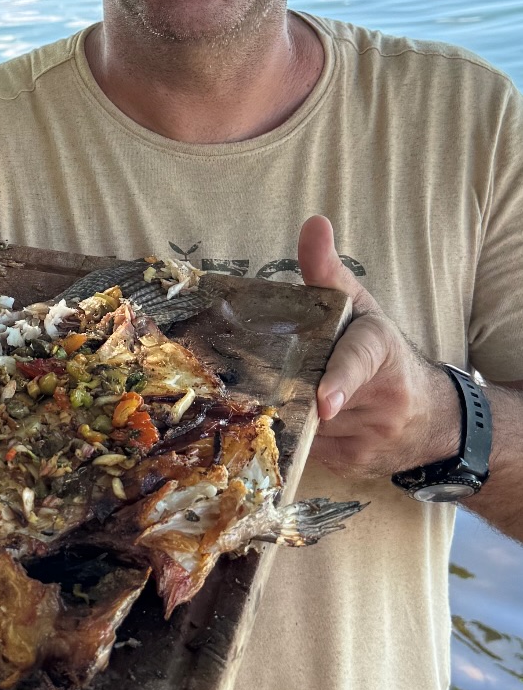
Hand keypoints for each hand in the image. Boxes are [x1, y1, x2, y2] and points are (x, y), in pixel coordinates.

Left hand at [297, 215, 460, 479]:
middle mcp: (382, 397)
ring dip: (288, 412)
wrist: (431, 416)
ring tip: (285, 394)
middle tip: (257, 379)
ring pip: (306, 426)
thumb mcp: (360, 308)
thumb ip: (329, 271)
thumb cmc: (380, 352)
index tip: (325, 402)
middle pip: (314, 395)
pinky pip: (307, 451)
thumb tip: (313, 224)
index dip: (340, 380)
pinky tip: (299, 421)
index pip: (360, 361)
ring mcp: (371, 436)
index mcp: (381, 348)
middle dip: (287, 388)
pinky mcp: (353, 465)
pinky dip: (296, 436)